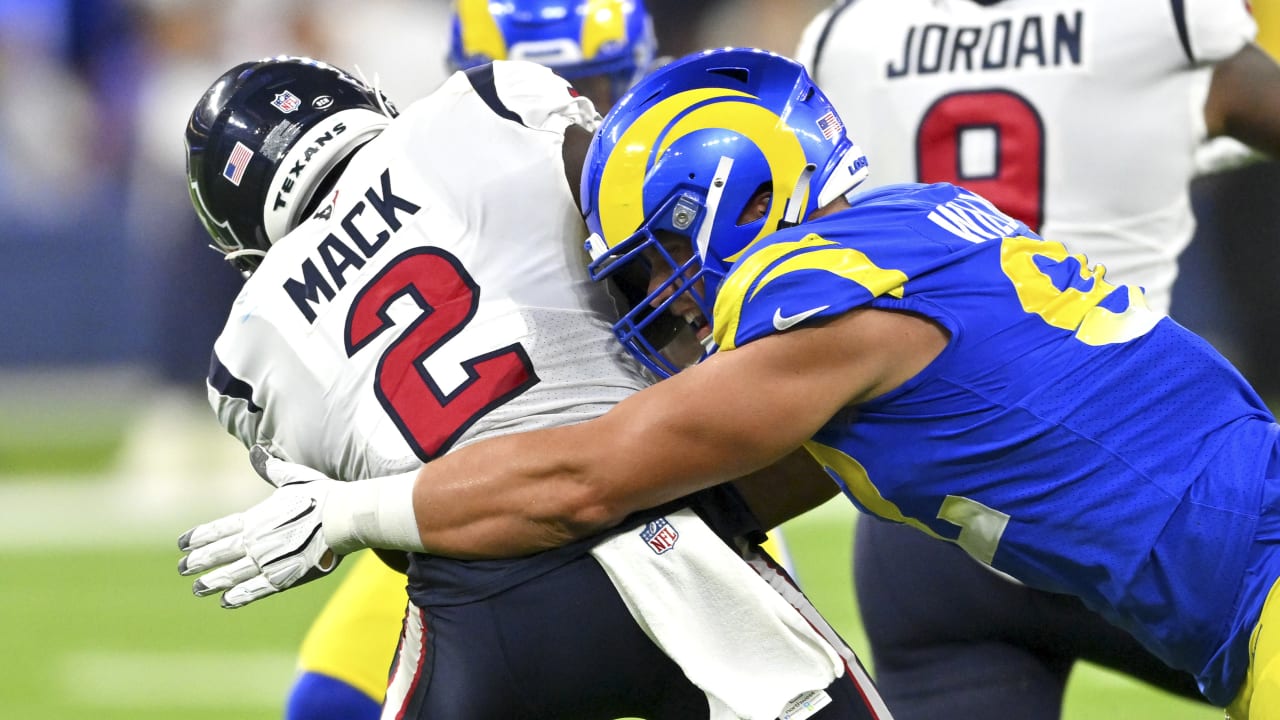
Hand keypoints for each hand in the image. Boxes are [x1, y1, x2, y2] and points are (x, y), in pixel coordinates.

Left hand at [177, 446, 344, 607]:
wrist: (342, 518)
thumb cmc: (322, 495)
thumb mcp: (294, 477)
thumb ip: (272, 470)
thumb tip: (257, 452)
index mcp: (255, 518)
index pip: (218, 529)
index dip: (199, 537)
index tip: (183, 544)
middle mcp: (255, 541)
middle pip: (219, 553)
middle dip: (198, 561)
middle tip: (183, 568)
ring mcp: (266, 562)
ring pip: (231, 574)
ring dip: (212, 582)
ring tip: (198, 588)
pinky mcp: (283, 578)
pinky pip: (254, 590)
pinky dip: (238, 596)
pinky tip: (225, 601)